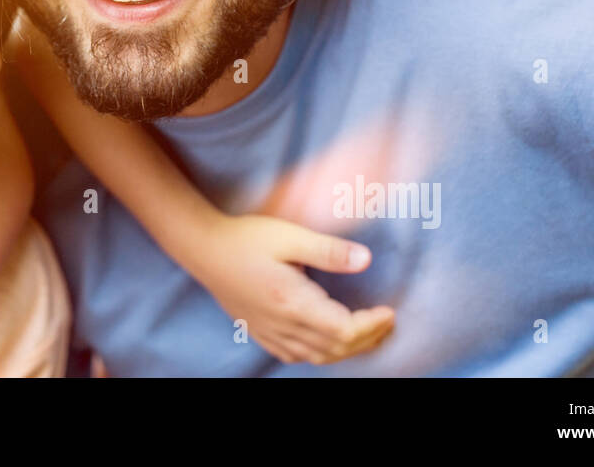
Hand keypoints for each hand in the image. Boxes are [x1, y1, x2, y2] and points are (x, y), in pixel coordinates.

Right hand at [195, 214, 394, 364]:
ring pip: (318, 356)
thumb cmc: (245, 237)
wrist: (203, 249)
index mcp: (292, 302)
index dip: (372, 326)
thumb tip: (366, 260)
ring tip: (369, 333)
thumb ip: (328, 250)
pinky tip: (329, 341)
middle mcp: (282, 324)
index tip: (390, 311)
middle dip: (368, 339)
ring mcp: (270, 332)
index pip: (343, 330)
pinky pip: (297, 355)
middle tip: (388, 321)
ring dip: (348, 349)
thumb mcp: (289, 236)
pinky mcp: (261, 332)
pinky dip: (322, 354)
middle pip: (336, 348)